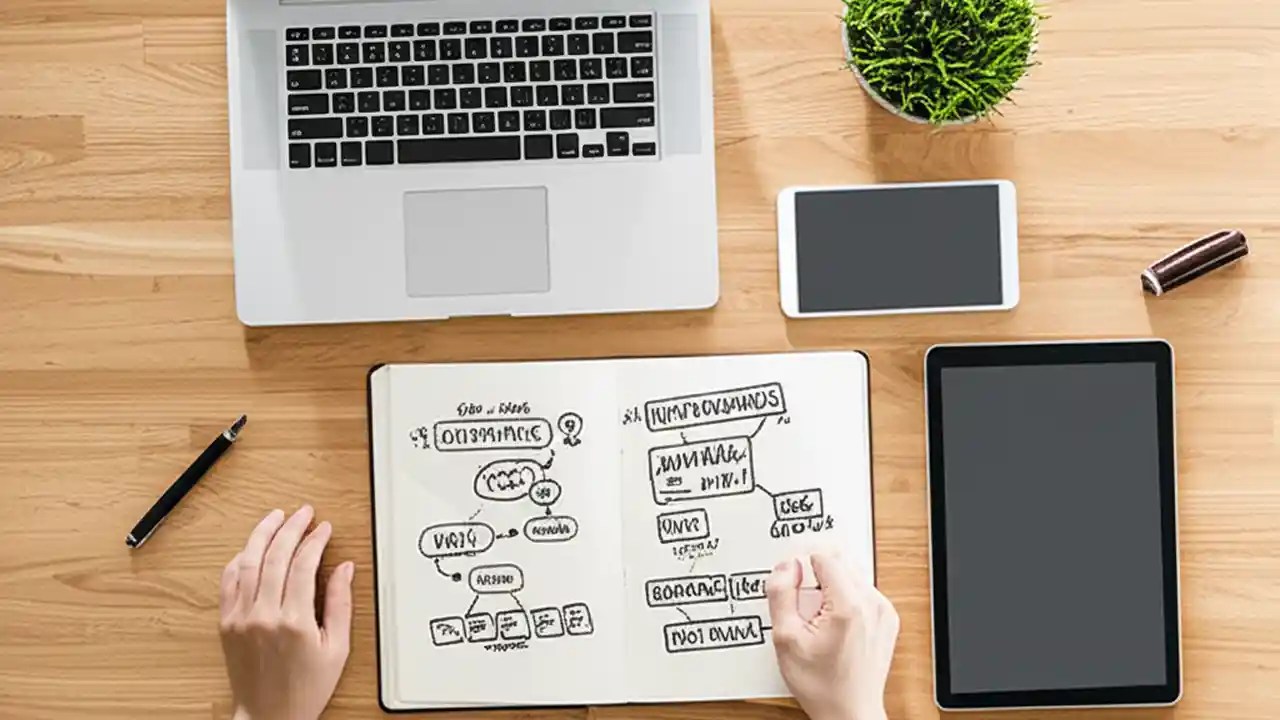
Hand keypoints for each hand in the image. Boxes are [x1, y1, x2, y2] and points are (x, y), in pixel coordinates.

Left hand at [219, 506, 354, 719]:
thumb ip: (340, 604)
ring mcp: (241, 618)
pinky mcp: (226, 623)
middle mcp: (264, 615)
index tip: (324, 529)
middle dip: (291, 528)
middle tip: (303, 513)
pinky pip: (229, 582)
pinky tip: (252, 548)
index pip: (303, 564)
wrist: (269, 716)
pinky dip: (240, 560)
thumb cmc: (305, 688)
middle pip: (275, 556)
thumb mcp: (337, 648)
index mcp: (295, 621)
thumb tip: (344, 568)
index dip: (315, 540)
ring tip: (275, 518)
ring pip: (249, 562)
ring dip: (262, 535)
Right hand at [766, 552, 898, 719]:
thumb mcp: (786, 639)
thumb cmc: (822, 685)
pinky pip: (863, 592)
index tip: (794, 584)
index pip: (825, 557)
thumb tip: (786, 567)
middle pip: (840, 563)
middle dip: (817, 578)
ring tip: (818, 620)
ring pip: (851, 576)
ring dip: (832, 589)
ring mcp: (883, 612)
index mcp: (849, 607)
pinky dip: (845, 600)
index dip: (803, 567)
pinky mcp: (887, 619)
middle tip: (805, 608)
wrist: (850, 712)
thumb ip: (781, 594)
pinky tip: (833, 626)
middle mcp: (873, 605)